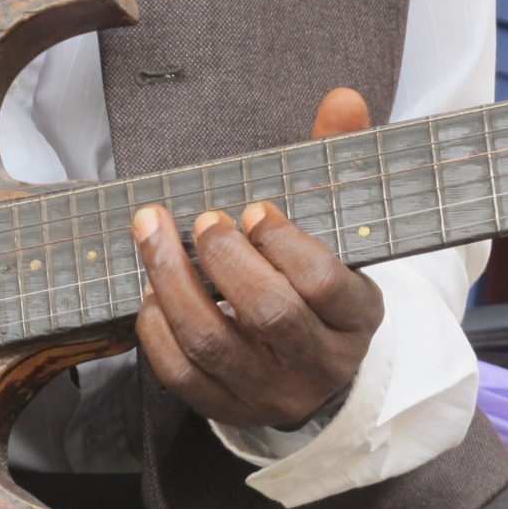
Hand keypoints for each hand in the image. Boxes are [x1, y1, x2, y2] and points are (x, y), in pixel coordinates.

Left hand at [132, 88, 384, 428]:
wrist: (315, 374)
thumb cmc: (321, 288)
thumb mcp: (340, 231)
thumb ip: (336, 163)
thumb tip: (342, 99)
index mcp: (356, 319)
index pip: (323, 285)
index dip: (284, 243)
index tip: (254, 209)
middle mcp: (317, 363)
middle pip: (268, 315)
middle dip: (225, 260)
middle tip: (203, 220)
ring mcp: (269, 392)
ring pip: (213, 344)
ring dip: (175, 284)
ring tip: (153, 237)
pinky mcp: (226, 409)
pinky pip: (180, 375)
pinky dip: (156, 329)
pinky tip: (150, 291)